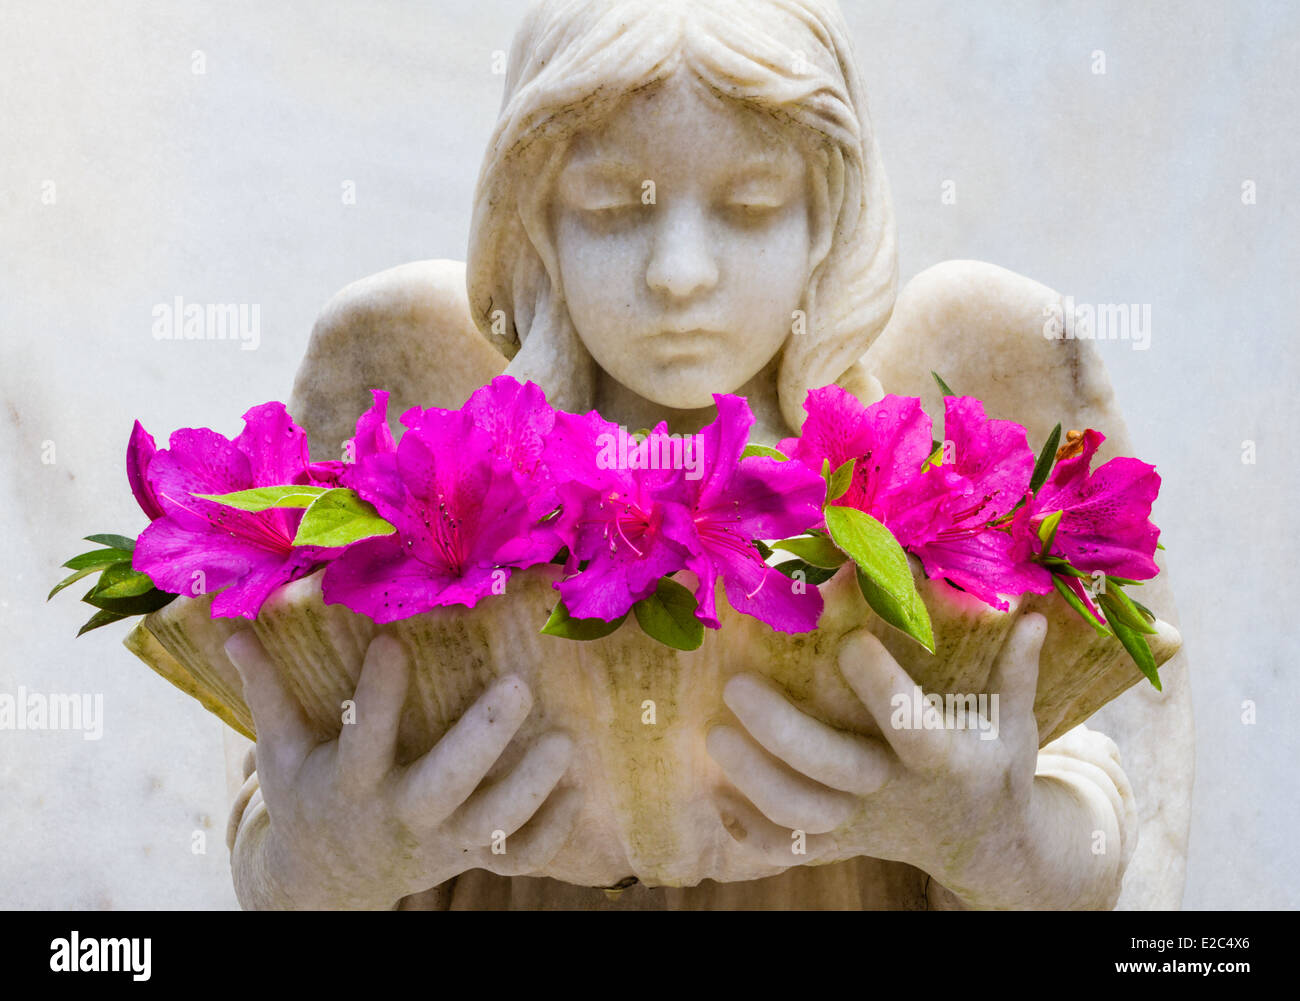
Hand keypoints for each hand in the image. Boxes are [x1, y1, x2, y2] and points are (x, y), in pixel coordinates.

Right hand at [224, 631, 580, 909]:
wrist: (327, 882)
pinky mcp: (469, 860)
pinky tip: (577, 790)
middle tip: (518, 685)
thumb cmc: (309, 799)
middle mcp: (400, 815)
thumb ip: (267, 691)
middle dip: (481, 740)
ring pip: (492, 826)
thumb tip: (234, 627)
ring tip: (564, 740)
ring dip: (531, 787)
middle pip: (443, 786)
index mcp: (350, 784)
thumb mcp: (284, 754)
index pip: (363, 739)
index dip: (378, 695)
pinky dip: (550, 832)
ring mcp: (441, 844)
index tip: (394, 641)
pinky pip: (518, 859)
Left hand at [706, 613, 1132, 907]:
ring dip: (753, 779)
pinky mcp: (842, 843)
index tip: (850, 640)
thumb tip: (1032, 613)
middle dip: (782, 732)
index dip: (882, 688)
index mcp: (944, 759)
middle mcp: (896, 793)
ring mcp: (864, 823)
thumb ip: (1018, 670)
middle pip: (833, 771)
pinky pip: (789, 849)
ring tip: (713, 736)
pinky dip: (749, 831)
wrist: (988, 850)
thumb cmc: (997, 767)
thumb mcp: (1017, 724)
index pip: (911, 727)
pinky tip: (714, 796)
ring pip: (801, 815)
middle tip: (736, 687)